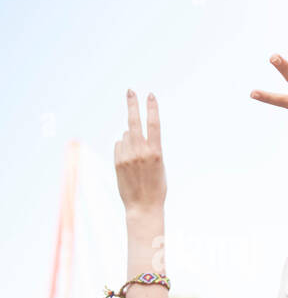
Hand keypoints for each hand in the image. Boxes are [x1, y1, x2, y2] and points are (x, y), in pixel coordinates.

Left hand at [114, 91, 164, 217]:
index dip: (152, 109)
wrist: (143, 206)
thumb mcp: (159, 166)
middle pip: (134, 122)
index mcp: (156, 153)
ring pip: (126, 136)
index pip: (154, 125)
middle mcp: (140, 152)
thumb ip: (148, 148)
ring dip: (130, 141)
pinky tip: (129, 163)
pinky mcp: (117, 161)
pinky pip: (119, 146)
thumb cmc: (156, 187)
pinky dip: (123, 149)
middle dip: (132, 105)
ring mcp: (127, 156)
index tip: (150, 95)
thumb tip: (129, 132)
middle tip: (130, 91)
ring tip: (137, 160)